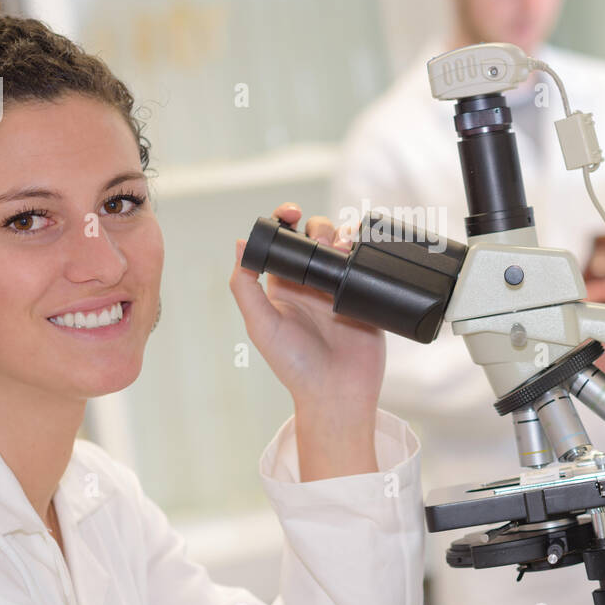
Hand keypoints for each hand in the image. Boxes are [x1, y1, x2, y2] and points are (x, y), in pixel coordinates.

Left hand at [229, 203, 384, 479]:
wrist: (338, 392)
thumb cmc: (294, 365)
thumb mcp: (261, 325)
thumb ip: (246, 287)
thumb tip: (238, 245)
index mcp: (282, 286)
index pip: (282, 243)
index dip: (284, 221)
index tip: (291, 212)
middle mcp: (310, 284)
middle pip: (314, 237)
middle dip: (318, 228)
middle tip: (322, 242)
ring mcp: (338, 288)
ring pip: (341, 245)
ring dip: (341, 236)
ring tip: (341, 249)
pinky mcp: (363, 295)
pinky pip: (365, 264)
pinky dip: (364, 250)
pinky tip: (360, 252)